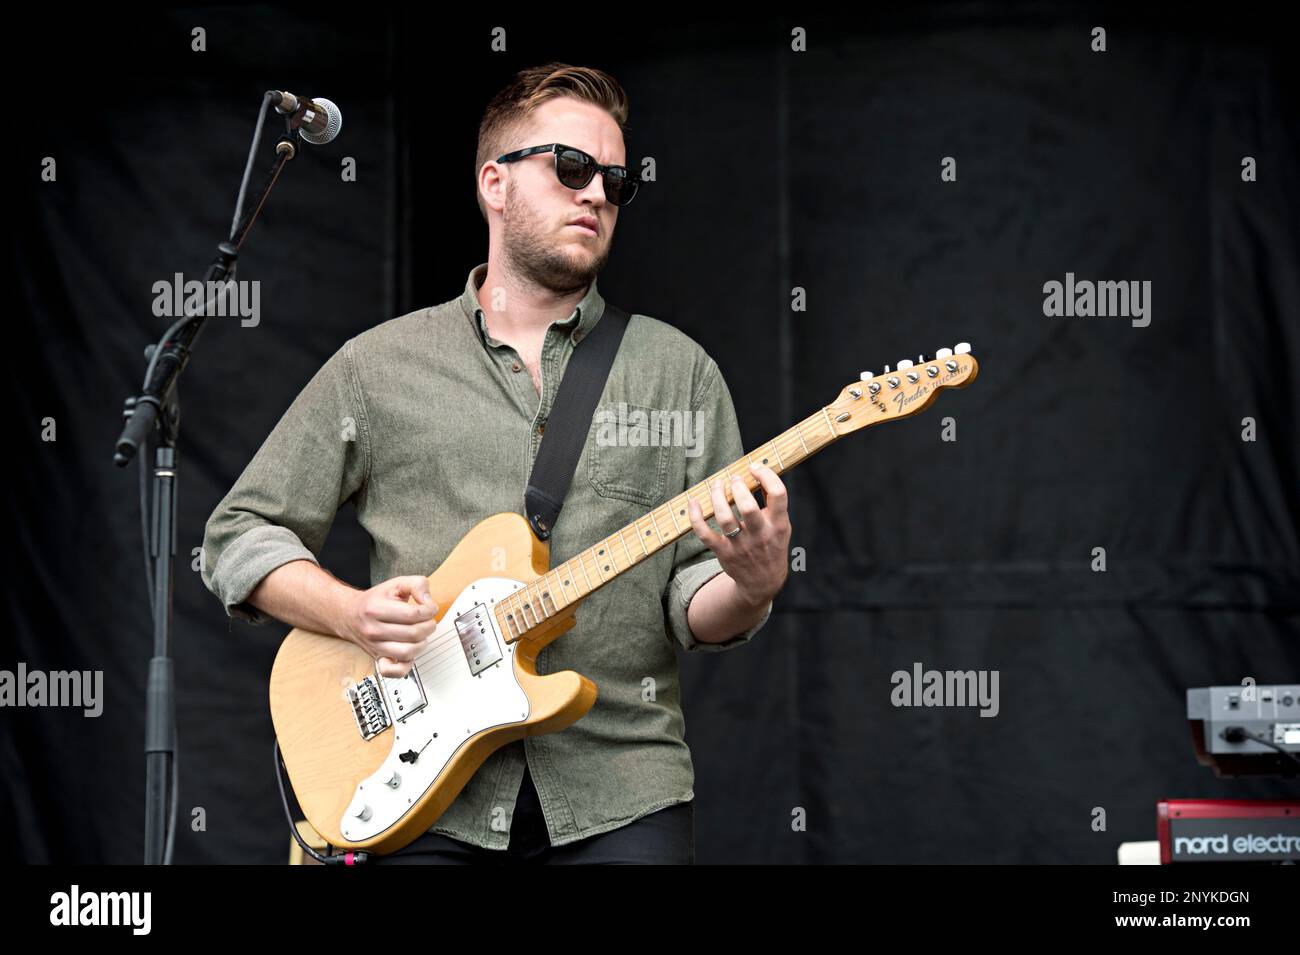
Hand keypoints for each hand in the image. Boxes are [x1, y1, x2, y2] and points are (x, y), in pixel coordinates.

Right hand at [344, 575, 440, 677]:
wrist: (350, 615)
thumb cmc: (375, 600)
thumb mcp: (396, 583)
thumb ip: (417, 584)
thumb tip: (428, 601)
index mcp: (375, 608)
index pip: (413, 614)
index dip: (429, 610)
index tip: (430, 608)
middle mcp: (373, 630)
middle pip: (413, 634)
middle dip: (429, 626)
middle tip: (427, 621)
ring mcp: (375, 647)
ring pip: (408, 652)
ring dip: (422, 643)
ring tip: (420, 634)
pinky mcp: (378, 659)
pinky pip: (394, 672)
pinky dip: (406, 665)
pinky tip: (410, 652)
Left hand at [686, 462, 791, 607]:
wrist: (762, 582)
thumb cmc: (771, 545)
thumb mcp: (781, 526)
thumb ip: (773, 504)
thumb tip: (757, 472)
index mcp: (779, 524)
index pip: (778, 494)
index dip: (766, 475)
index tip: (754, 467)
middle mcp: (761, 535)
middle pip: (748, 507)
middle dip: (738, 487)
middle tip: (733, 479)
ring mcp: (741, 545)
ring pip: (725, 518)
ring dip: (717, 497)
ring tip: (717, 485)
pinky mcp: (723, 552)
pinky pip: (705, 534)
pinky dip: (696, 517)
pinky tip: (693, 502)